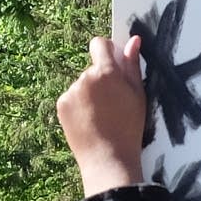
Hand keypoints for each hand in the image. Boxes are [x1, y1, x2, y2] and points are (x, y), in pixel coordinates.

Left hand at [57, 35, 147, 197]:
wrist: (108, 159)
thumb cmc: (129, 128)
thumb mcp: (138, 95)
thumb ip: (132, 65)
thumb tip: (133, 40)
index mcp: (106, 72)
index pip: (99, 44)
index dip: (106, 50)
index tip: (113, 63)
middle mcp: (85, 77)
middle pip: (92, 68)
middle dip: (102, 79)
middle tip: (113, 103)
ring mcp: (71, 91)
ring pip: (82, 85)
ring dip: (90, 94)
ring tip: (102, 117)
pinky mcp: (61, 105)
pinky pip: (72, 98)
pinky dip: (79, 106)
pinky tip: (90, 122)